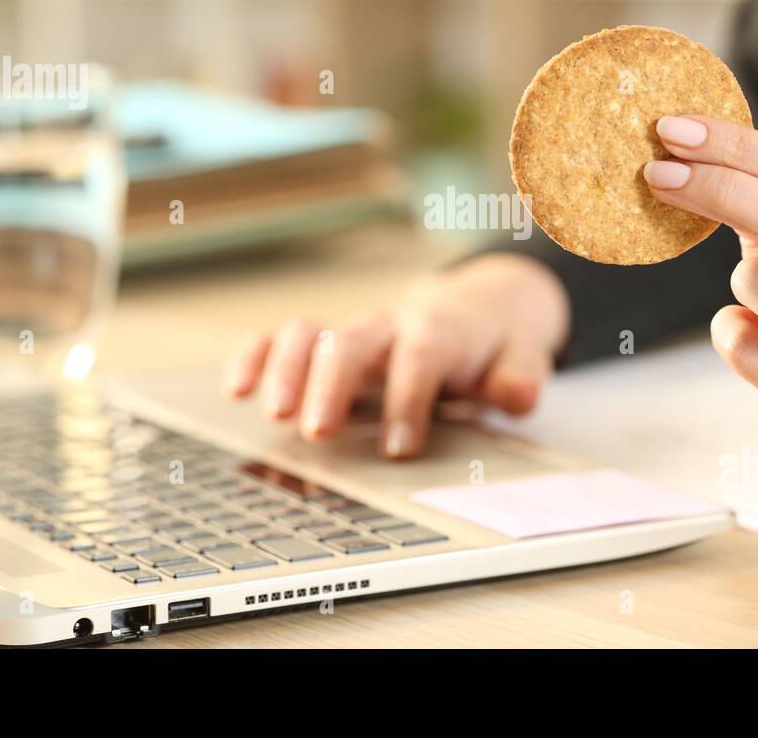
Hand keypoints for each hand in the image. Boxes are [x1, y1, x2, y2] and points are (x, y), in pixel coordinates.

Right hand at [223, 253, 568, 457]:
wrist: (475, 310)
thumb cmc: (491, 347)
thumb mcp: (521, 358)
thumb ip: (520, 376)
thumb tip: (518, 394)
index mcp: (440, 331)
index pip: (421, 358)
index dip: (408, 399)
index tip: (400, 447)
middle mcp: (389, 327)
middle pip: (354, 343)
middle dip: (332, 385)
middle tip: (318, 431)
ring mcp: (353, 333)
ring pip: (309, 333)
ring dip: (285, 371)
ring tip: (273, 415)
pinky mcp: (326, 343)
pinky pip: (282, 339)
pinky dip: (256, 357)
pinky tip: (237, 389)